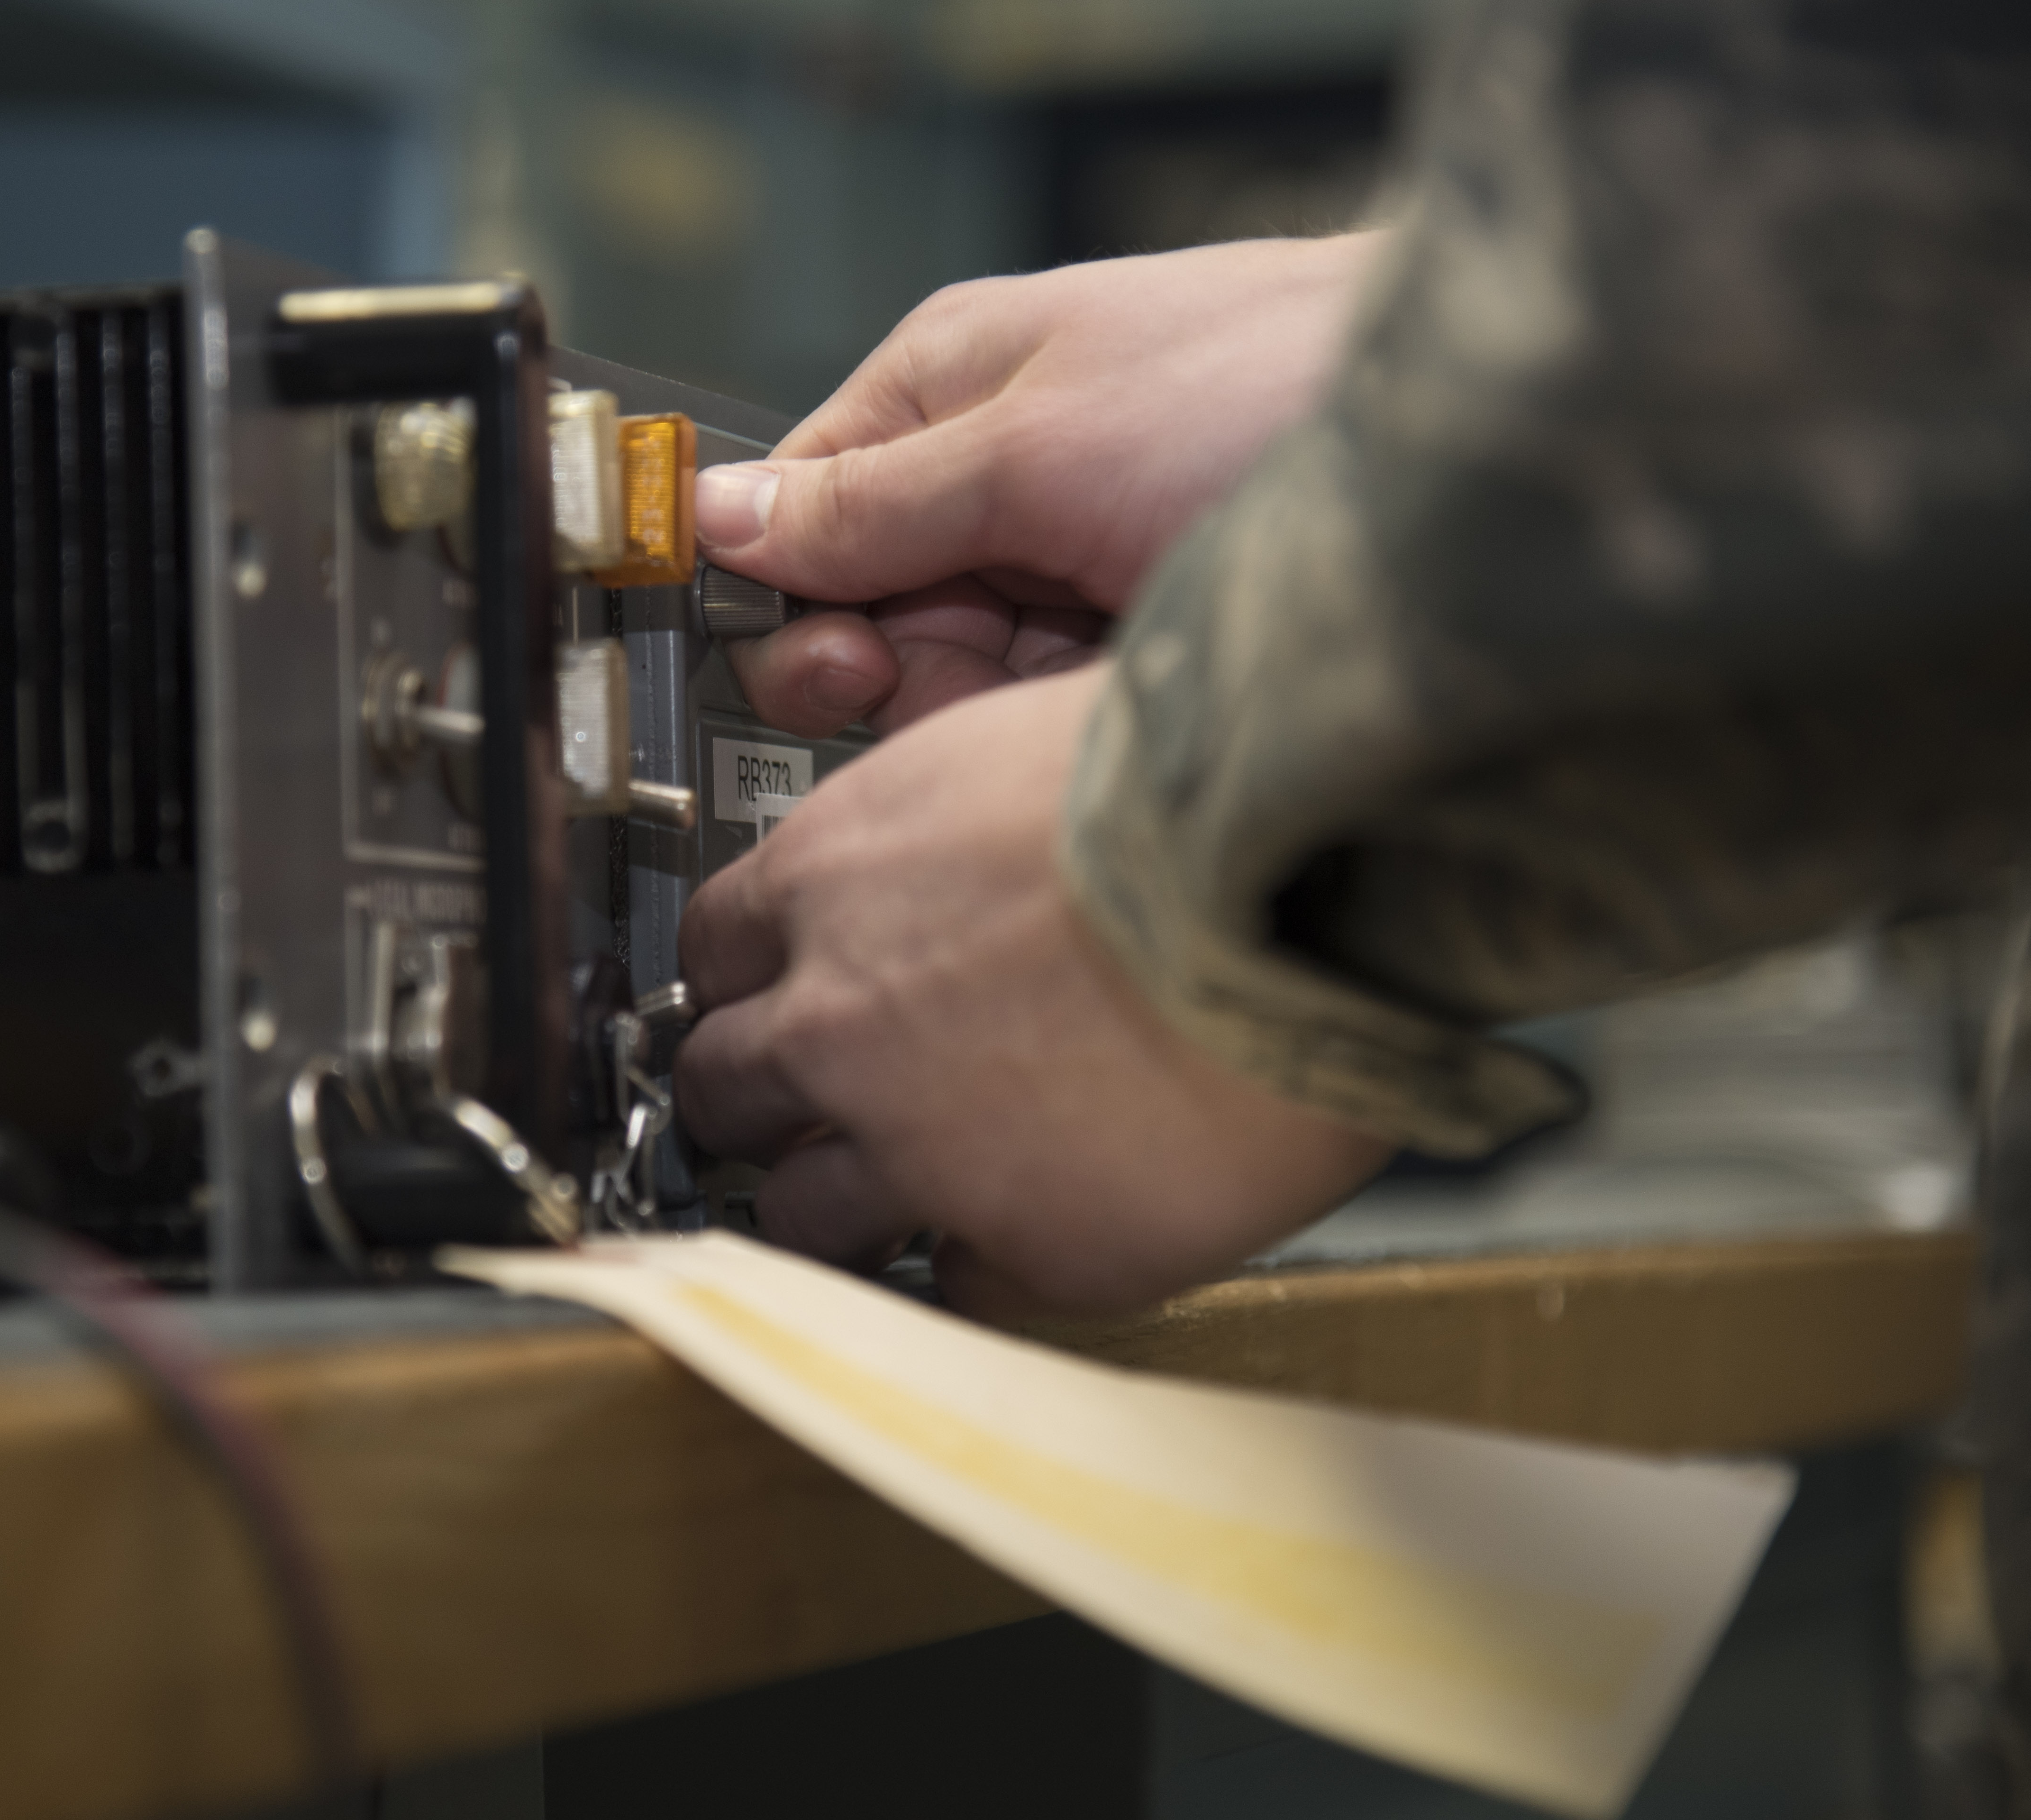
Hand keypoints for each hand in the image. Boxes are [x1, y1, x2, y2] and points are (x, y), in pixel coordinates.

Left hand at [675, 667, 1388, 1316]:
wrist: (1314, 880)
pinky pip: (959, 1285)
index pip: (716, 947)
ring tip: (898, 1200)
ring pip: (801, 1217)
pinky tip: (1031, 1233)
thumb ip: (950, 828)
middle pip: (724, 1087)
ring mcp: (916, 1147)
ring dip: (838, 1210)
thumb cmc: (1204, 782)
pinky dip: (983, 1264)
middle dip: (759, 1102)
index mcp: (835, 875)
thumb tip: (960, 860)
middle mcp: (841, 1019)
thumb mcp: (1021, 745)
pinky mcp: (1020, 1245)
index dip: (747, 980)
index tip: (768, 997)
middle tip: (802, 1113)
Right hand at [698, 232, 1383, 736]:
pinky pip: (1039, 707)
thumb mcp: (1036, 448)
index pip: (798, 509)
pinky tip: (1118, 702)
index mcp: (944, 387)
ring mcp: (1070, 555)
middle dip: (898, 665)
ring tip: (1076, 675)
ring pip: (953, 677)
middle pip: (866, 610)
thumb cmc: (1272, 387)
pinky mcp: (1136, 632)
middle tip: (951, 682)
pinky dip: (1063, 721)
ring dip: (991, 701)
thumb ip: (871, 501)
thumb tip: (714, 516)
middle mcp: (995, 471)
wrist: (1488, 451)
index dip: (791, 602)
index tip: (839, 669)